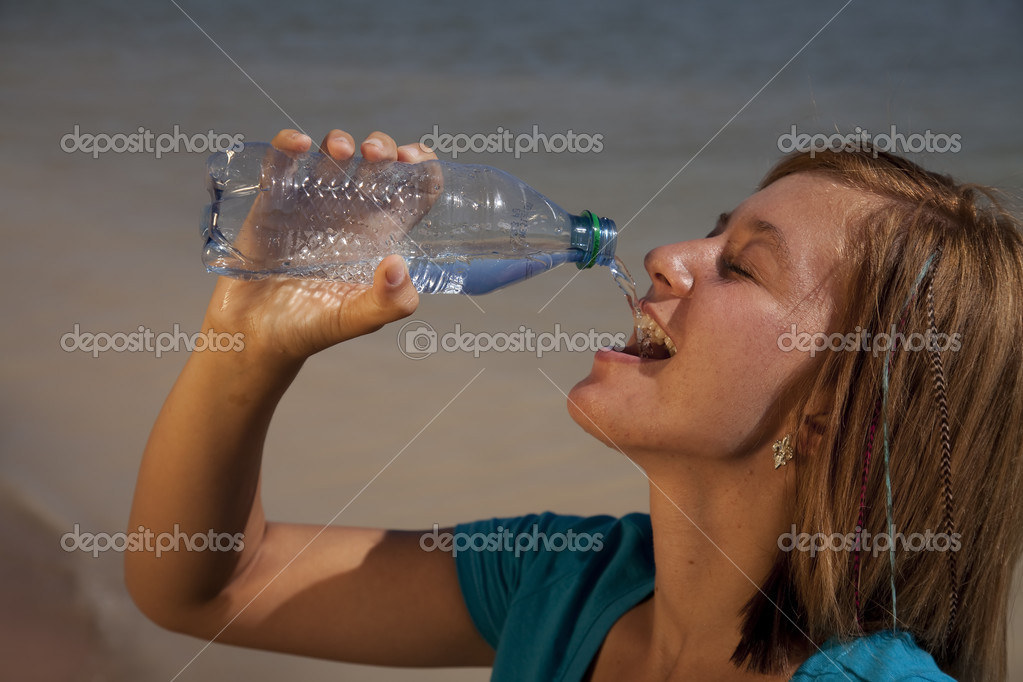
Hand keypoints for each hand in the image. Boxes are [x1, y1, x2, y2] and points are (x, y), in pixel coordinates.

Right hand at [202, 129, 439, 364]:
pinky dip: (289, 146)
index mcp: (382, 234)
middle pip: (378, 164)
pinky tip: (299, 144)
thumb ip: (390, 301)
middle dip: (383, 148)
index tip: (415, 160)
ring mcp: (313, 204)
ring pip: (333, 155)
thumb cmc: (312, 327)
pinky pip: (282, 164)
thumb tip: (399, 264)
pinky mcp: (274, 202)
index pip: (416, 190)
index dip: (423, 168)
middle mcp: (352, 213)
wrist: (256, 335)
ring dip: (340, 142)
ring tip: (342, 152)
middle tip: (376, 154)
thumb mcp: (359, 319)